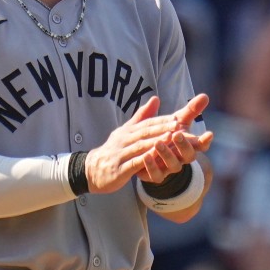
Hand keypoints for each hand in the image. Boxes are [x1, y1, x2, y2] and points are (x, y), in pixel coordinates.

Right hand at [84, 95, 211, 192]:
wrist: (91, 170)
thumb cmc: (113, 151)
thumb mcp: (126, 132)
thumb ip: (142, 117)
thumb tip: (156, 99)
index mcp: (127, 132)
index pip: (146, 124)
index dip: (161, 121)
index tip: (178, 118)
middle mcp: (123, 140)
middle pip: (144, 133)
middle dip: (161, 129)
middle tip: (178, 125)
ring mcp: (120, 154)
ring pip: (139, 147)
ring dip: (155, 142)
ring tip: (170, 139)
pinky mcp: (118, 169)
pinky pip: (132, 163)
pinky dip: (143, 160)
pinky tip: (154, 158)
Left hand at [137, 94, 213, 182]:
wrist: (148, 156)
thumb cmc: (168, 135)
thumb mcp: (179, 121)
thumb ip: (191, 110)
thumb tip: (205, 95)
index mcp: (188, 145)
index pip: (201, 144)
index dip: (205, 141)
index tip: (209, 134)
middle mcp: (181, 158)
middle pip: (189, 156)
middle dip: (184, 145)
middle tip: (177, 134)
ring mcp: (169, 169)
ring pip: (173, 165)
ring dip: (166, 154)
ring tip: (158, 142)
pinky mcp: (156, 176)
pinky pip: (156, 174)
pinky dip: (151, 165)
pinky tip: (146, 155)